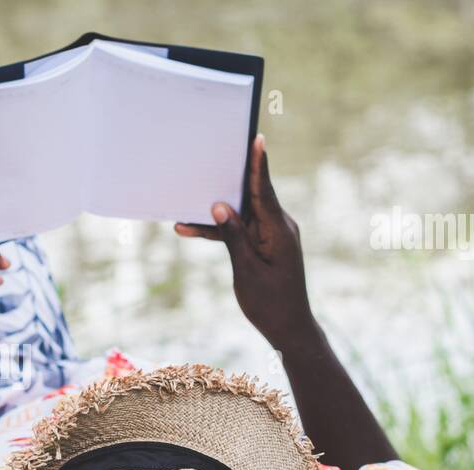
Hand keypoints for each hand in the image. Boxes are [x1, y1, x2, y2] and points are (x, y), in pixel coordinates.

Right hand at [175, 134, 317, 349]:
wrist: (289, 328)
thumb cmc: (270, 304)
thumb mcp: (246, 271)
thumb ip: (233, 236)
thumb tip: (219, 207)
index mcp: (278, 231)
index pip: (264, 191)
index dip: (258, 164)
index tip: (256, 138)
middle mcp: (277, 227)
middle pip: (250, 195)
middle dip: (230, 176)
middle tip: (214, 152)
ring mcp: (271, 235)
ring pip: (239, 214)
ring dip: (215, 211)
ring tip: (184, 202)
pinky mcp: (263, 244)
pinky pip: (239, 230)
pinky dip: (219, 231)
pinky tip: (188, 228)